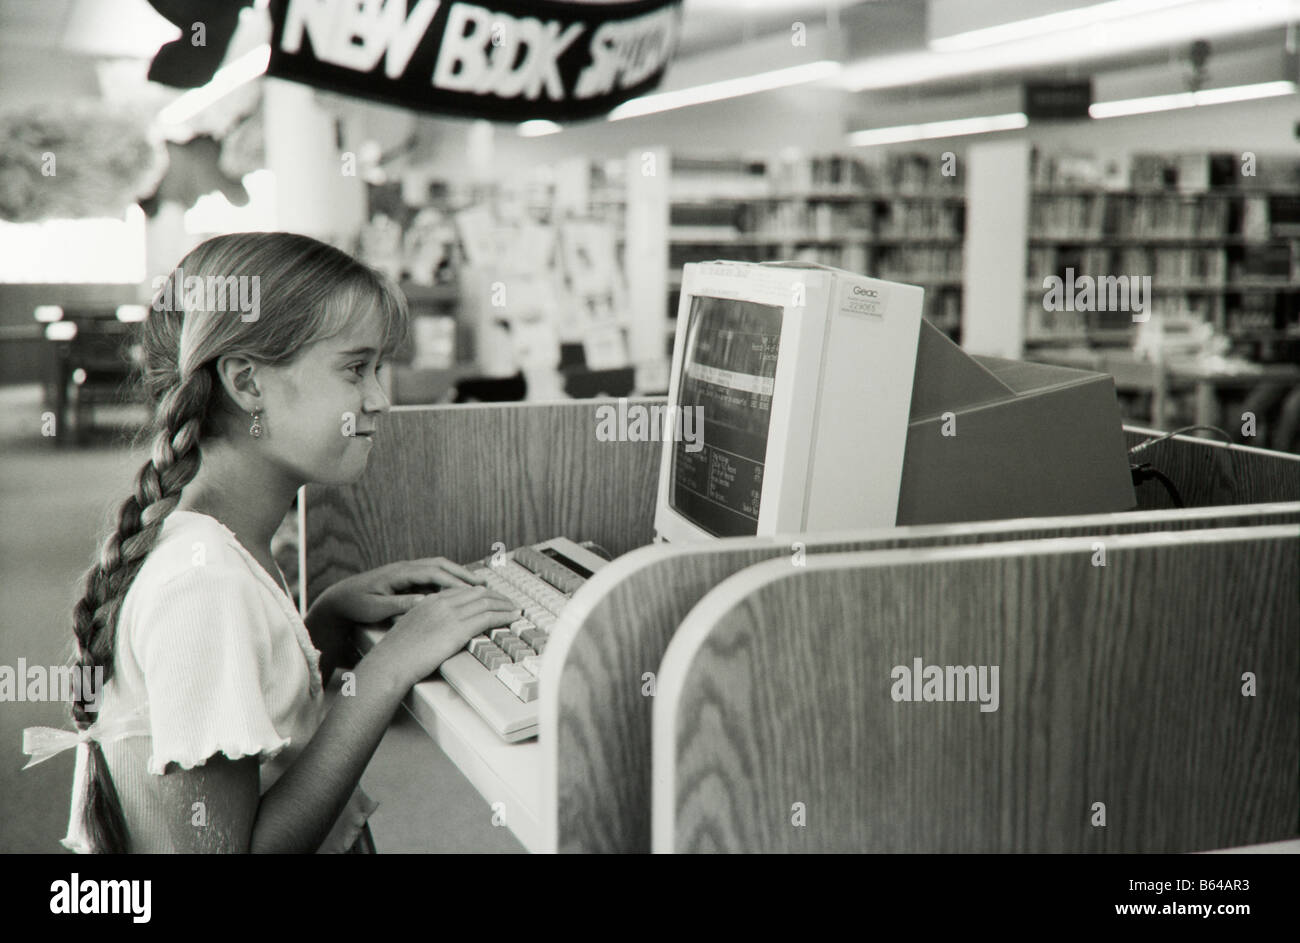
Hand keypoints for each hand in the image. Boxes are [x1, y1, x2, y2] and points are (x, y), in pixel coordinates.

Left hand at [316, 557, 486, 626]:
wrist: (338, 598)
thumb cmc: (355, 604)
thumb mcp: (376, 607)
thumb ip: (400, 604)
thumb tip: (425, 601)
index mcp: (400, 573)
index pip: (434, 573)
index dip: (455, 581)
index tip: (473, 590)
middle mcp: (406, 568)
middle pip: (441, 565)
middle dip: (464, 574)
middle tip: (484, 585)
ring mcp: (407, 571)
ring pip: (439, 569)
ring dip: (458, 575)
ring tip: (478, 586)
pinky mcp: (406, 579)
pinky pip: (433, 576)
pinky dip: (448, 580)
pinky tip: (458, 591)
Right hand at [377, 586, 520, 687]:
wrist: (391, 662)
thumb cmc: (397, 652)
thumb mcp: (412, 627)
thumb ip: (428, 621)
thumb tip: (440, 628)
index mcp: (430, 600)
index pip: (463, 590)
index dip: (482, 593)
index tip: (492, 598)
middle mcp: (442, 603)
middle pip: (478, 593)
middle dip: (498, 597)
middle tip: (509, 602)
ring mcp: (451, 614)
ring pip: (487, 602)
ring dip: (505, 605)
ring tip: (516, 610)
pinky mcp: (458, 629)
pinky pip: (488, 617)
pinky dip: (504, 616)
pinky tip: (512, 618)